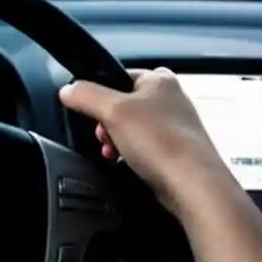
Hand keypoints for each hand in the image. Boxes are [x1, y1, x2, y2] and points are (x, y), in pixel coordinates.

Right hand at [59, 67, 232, 215]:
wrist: (193, 185)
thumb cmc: (159, 141)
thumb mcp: (112, 110)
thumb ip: (85, 95)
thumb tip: (67, 90)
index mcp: (160, 79)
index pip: (120, 76)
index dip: (100, 93)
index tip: (92, 112)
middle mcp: (172, 99)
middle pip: (124, 104)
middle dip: (107, 123)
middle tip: (103, 136)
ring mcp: (176, 126)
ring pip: (133, 128)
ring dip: (117, 140)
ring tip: (113, 153)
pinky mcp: (178, 152)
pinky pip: (145, 148)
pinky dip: (132, 155)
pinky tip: (129, 165)